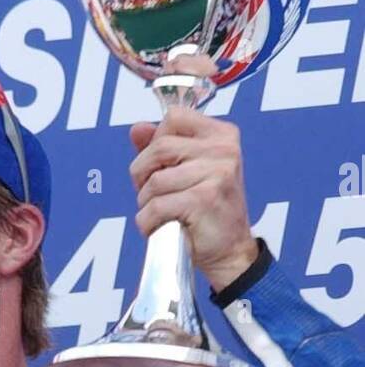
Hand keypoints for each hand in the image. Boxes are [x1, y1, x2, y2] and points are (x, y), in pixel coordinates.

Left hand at [129, 53, 258, 291]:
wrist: (229, 252)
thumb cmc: (206, 212)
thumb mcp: (186, 174)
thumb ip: (162, 150)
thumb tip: (137, 127)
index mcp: (221, 135)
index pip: (176, 114)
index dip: (156, 124)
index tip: (151, 121)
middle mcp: (224, 149)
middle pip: (158, 145)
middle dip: (142, 172)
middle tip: (150, 193)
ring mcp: (217, 172)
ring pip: (154, 179)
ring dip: (146, 202)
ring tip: (161, 213)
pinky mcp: (205, 198)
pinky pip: (156, 204)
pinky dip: (148, 222)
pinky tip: (161, 227)